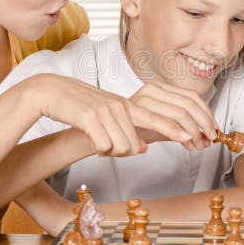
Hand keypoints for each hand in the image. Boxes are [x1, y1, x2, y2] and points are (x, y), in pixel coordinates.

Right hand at [31, 74, 189, 156]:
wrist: (50, 93)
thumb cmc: (80, 108)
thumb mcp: (108, 117)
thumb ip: (128, 130)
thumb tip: (142, 148)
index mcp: (128, 104)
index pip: (161, 116)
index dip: (178, 129)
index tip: (192, 139)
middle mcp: (121, 105)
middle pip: (148, 128)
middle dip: (155, 140)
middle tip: (160, 146)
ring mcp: (106, 110)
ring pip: (123, 146)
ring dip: (112, 151)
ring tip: (98, 144)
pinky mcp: (89, 116)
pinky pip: (104, 146)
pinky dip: (99, 149)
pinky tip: (90, 141)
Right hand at [129, 81, 217, 150]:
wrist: (109, 129)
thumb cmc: (135, 127)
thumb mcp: (162, 124)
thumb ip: (181, 126)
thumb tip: (204, 136)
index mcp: (161, 87)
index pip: (192, 96)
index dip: (207, 113)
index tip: (214, 127)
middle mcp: (154, 89)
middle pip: (189, 104)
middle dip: (204, 124)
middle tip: (209, 139)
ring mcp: (145, 98)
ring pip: (181, 113)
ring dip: (194, 132)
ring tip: (197, 145)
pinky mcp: (138, 111)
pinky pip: (165, 122)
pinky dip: (180, 133)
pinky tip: (186, 142)